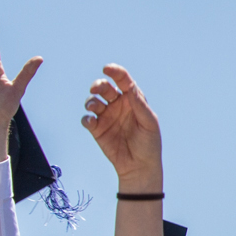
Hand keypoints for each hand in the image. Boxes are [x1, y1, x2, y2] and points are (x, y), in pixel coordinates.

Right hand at [82, 64, 162, 190]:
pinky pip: (87, 119)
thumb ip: (139, 105)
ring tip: (94, 107)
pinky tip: (91, 121)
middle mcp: (118, 105)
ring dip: (91, 101)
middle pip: (104, 88)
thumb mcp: (149, 123)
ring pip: (93, 101)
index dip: (115, 72)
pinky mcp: (97, 130)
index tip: (106, 69)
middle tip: (96, 89)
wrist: (140, 167)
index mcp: (132, 100)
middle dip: (98, 85)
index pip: (123, 80)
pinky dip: (86, 118)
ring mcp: (106, 117)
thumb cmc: (149, 144)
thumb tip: (130, 87)